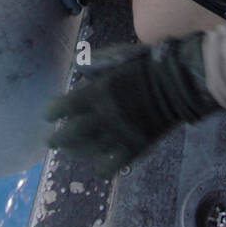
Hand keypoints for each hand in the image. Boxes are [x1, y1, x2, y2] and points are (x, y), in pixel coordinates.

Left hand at [44, 32, 217, 174]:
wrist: (177, 83)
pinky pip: (110, 166)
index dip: (52, 112)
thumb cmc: (146, 66)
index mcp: (97, 92)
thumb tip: (76, 74)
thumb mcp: (116, 59)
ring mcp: (118, 134)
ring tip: (71, 152)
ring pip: (86, 152)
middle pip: (69, 135)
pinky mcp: (134, 148)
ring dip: (75, 152)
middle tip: (51, 141)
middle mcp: (103, 116)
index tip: (48, 116)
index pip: (63, 107)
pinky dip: (101, 167)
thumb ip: (94, 69)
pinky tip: (99, 163)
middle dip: (57, 139)